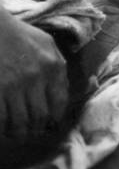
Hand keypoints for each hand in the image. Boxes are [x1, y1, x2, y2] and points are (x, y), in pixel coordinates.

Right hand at [0, 7, 66, 140]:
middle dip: (36, 129)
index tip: (50, 124)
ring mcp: (14, 85)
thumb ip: (58, 66)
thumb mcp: (48, 45)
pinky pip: (1, 117)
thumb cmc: (21, 35)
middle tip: (31, 133)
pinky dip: (2, 126)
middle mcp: (37, 77)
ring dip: (18, 132)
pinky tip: (3, 126)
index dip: (55, 118)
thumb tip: (63, 90)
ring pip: (20, 121)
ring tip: (16, 133)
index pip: (59, 102)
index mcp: (53, 66)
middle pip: (40, 116)